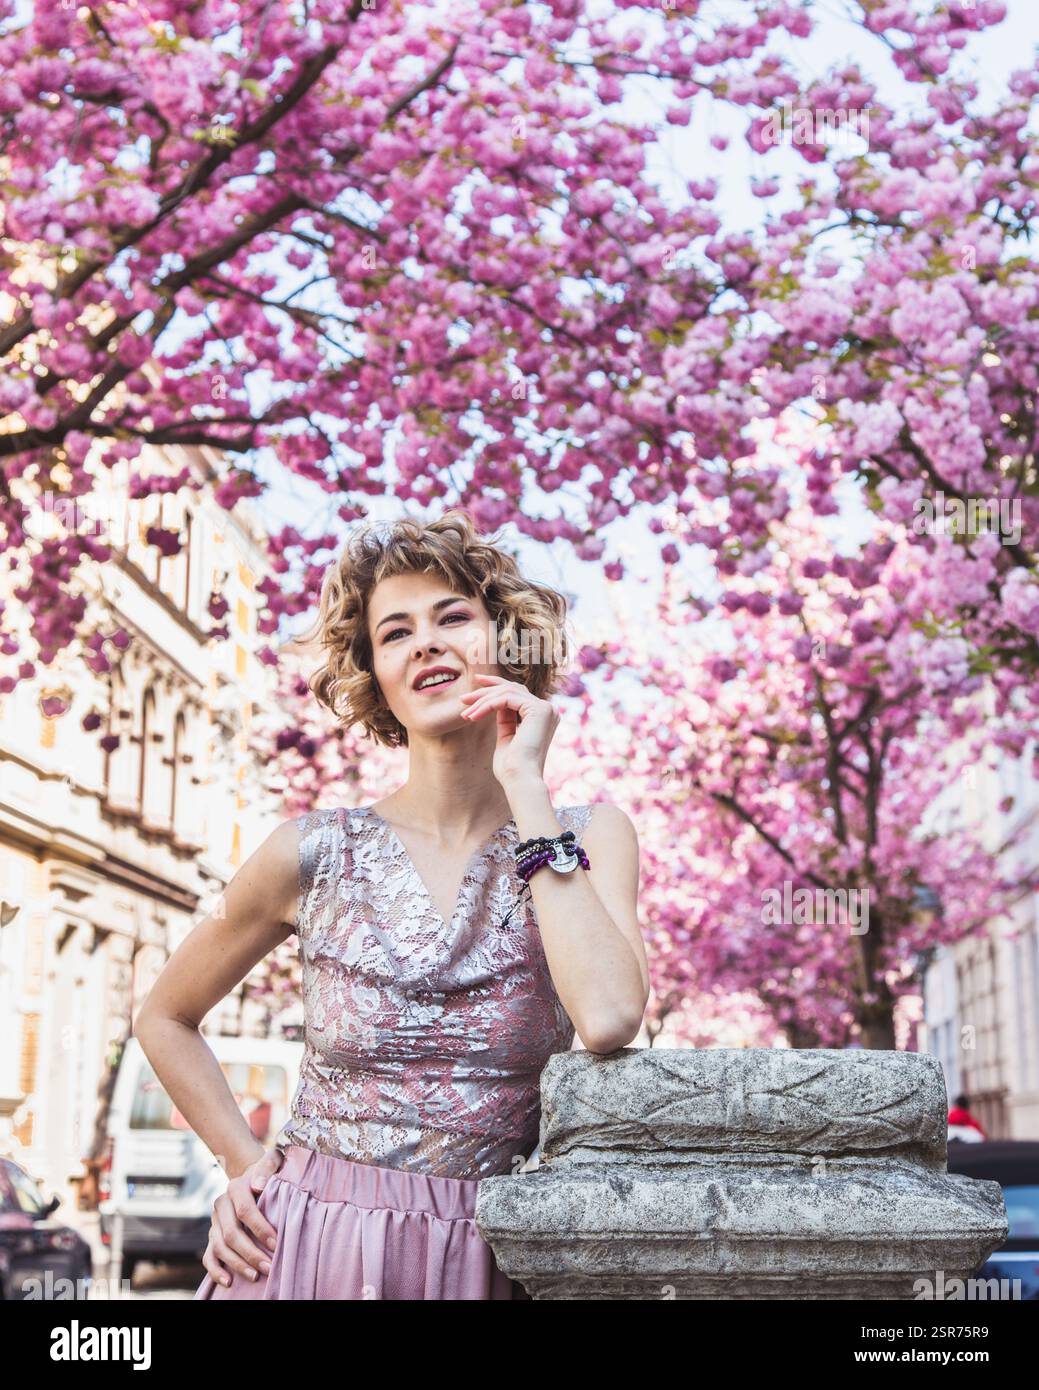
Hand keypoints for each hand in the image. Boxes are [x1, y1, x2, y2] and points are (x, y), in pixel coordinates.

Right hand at [201, 1146, 282, 1288]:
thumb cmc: (270, 1173)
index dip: (260, 1228)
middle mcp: (221, 1204)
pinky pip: (208, 1256)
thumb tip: (258, 1185)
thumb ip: (268, 1167)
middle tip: (269, 1267)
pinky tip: (229, 1282)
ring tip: (256, 1276)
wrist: (255, 1176)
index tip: (276, 1244)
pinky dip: (216, 1271)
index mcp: (235, 1187)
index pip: (245, 1210)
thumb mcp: (274, 1161)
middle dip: (250, 1253)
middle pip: (231, 1233)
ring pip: (220, 1247)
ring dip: (237, 1265)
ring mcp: (214, 1222)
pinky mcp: (212, 1235)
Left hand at [459, 673, 558, 786]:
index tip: (476, 684)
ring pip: (507, 692)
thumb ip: (506, 720)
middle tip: (463, 698)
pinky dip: (487, 705)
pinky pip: (506, 699)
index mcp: (543, 717)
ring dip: (482, 701)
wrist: (520, 781)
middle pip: (512, 688)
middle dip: (486, 690)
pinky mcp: (538, 710)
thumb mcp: (507, 738)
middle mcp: (548, 710)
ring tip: (465, 714)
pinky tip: (473, 716)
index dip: (496, 685)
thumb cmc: (512, 769)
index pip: (518, 693)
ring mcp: (546, 708)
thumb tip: (495, 703)